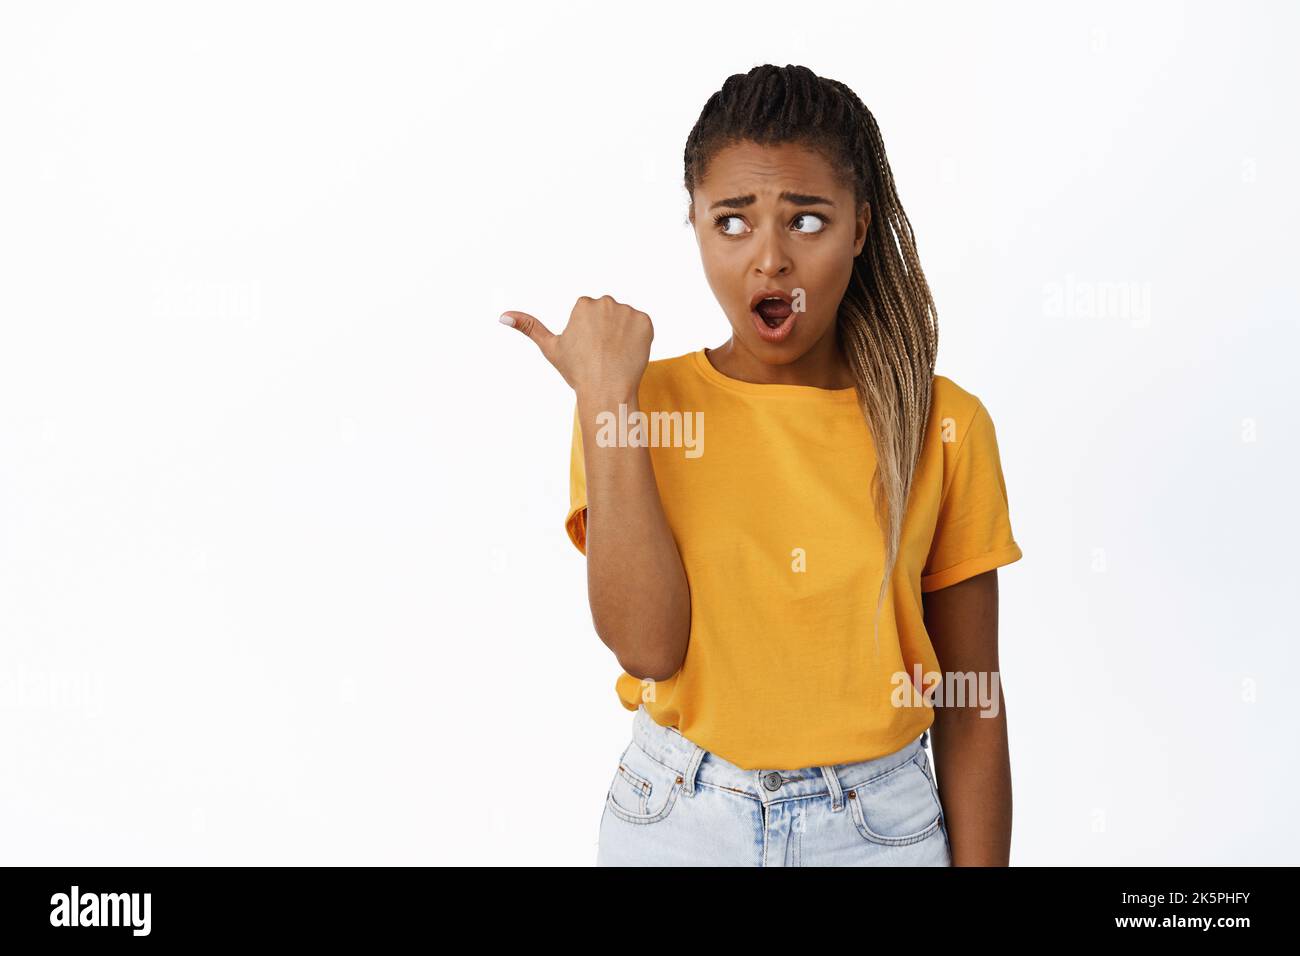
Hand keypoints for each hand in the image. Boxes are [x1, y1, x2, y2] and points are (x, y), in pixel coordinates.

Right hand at [500, 295, 652, 395]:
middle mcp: (606, 302)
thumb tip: (503, 315)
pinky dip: (639, 340)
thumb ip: (529, 327)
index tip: (588, 351)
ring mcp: (628, 312)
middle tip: (602, 355)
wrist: (607, 390)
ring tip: (615, 356)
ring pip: (625, 321)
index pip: (590, 315)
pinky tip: (629, 354)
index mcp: (584, 304)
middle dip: (606, 332)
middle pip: (608, 316)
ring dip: (623, 335)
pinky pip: (643, 328)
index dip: (589, 335)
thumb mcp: (551, 347)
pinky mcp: (646, 322)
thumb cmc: (577, 372)